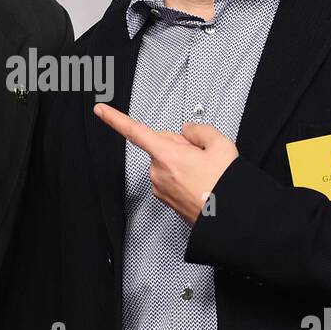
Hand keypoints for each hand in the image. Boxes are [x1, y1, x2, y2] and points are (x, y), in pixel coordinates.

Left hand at [94, 103, 238, 224]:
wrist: (229, 220)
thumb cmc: (225, 187)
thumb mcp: (221, 145)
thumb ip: (200, 130)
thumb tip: (189, 131)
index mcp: (166, 155)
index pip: (134, 131)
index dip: (115, 118)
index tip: (101, 110)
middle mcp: (158, 172)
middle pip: (161, 144)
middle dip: (179, 145)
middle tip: (203, 156)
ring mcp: (161, 187)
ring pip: (167, 162)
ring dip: (183, 162)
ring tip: (205, 173)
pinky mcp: (166, 199)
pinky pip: (171, 177)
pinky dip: (183, 176)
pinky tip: (200, 182)